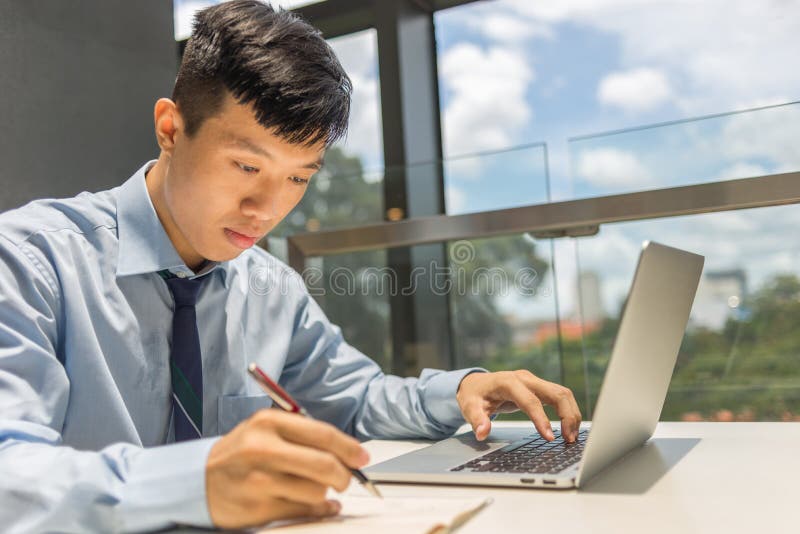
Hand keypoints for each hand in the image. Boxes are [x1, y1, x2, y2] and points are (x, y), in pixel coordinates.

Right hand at [206, 409, 368, 528]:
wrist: (198, 480)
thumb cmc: (241, 453)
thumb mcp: (265, 430)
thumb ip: (303, 435)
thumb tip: (347, 452)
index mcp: (268, 423)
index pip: (322, 434)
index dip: (349, 447)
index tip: (362, 457)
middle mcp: (263, 450)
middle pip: (324, 465)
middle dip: (344, 475)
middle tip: (346, 479)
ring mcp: (259, 481)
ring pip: (316, 491)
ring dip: (324, 493)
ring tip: (315, 488)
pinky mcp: (257, 509)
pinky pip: (304, 511)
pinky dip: (319, 510)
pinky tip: (320, 505)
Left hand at [456, 370, 581, 442]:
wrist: (476, 384)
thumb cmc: (474, 395)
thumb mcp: (469, 407)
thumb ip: (477, 419)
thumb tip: (482, 433)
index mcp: (508, 382)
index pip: (531, 401)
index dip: (541, 419)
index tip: (549, 437)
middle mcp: (525, 378)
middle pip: (556, 393)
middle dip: (567, 416)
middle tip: (569, 439)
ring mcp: (534, 382)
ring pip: (563, 393)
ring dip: (571, 414)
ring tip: (571, 437)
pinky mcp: (539, 388)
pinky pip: (560, 397)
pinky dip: (568, 411)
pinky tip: (569, 428)